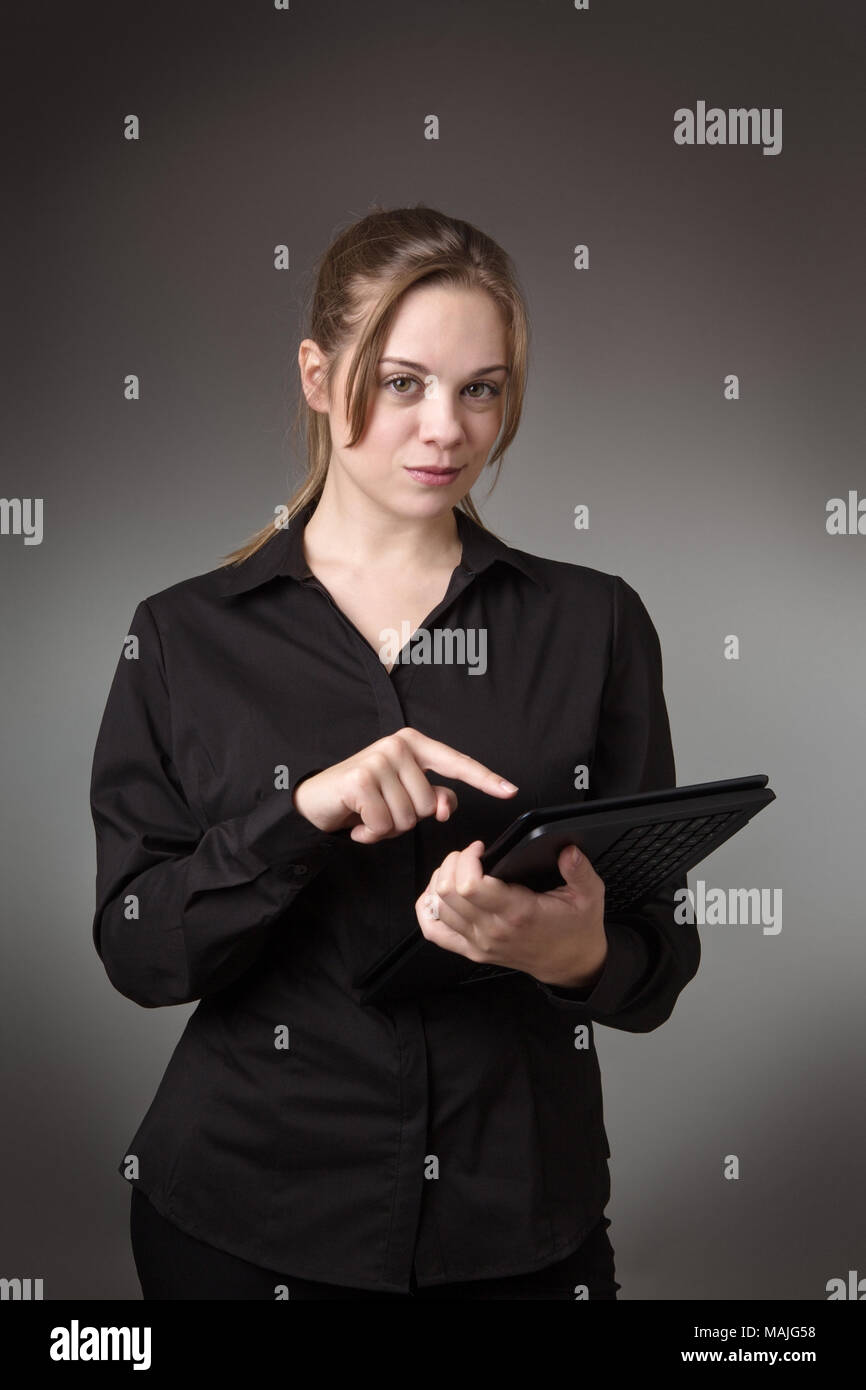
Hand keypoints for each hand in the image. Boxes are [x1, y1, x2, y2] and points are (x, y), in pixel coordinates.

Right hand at [291, 727, 517, 844]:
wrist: (319, 800)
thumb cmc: (366, 798)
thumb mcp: (404, 795)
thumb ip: (433, 797)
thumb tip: (444, 807)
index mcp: (415, 744)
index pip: (457, 764)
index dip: (486, 779)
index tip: (511, 791)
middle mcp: (399, 745)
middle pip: (428, 805)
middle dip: (407, 819)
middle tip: (383, 810)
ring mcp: (379, 759)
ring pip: (408, 817)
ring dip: (388, 828)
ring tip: (369, 815)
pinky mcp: (360, 779)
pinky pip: (384, 823)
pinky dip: (371, 833)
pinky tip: (358, 822)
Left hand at [415, 841, 607, 989]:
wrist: (571, 964)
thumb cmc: (576, 929)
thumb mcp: (589, 896)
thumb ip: (580, 870)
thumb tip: (568, 850)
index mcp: (518, 913)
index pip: (469, 885)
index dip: (467, 859)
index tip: (480, 849)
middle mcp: (492, 930)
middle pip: (447, 891)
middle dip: (452, 862)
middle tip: (469, 856)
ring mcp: (479, 943)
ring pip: (437, 907)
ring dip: (441, 880)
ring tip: (459, 870)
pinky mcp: (472, 950)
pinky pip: (435, 931)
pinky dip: (428, 908)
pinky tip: (440, 895)